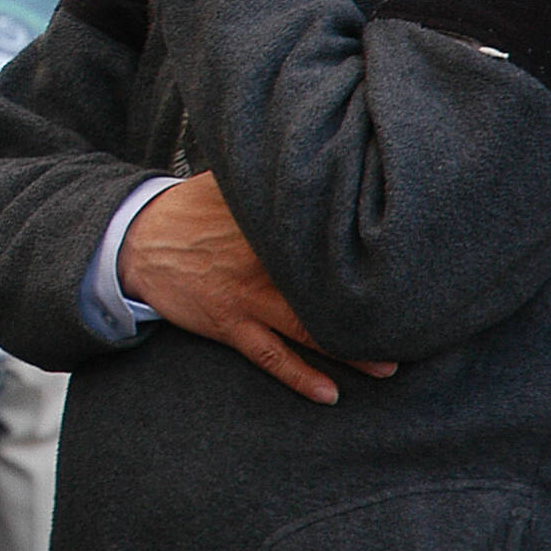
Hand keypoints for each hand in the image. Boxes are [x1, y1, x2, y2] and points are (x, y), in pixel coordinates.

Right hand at [119, 173, 394, 403]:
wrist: (137, 240)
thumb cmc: (188, 209)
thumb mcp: (227, 183)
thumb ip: (269, 178)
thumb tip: (316, 156)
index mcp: (268, 227)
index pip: (324, 238)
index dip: (363, 251)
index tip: (406, 264)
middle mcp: (263, 264)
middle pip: (325, 290)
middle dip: (368, 310)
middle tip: (413, 326)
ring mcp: (246, 298)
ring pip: (306, 328)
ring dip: (347, 350)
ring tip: (387, 366)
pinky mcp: (228, 323)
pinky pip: (269, 355)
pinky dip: (299, 376)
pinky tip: (328, 394)